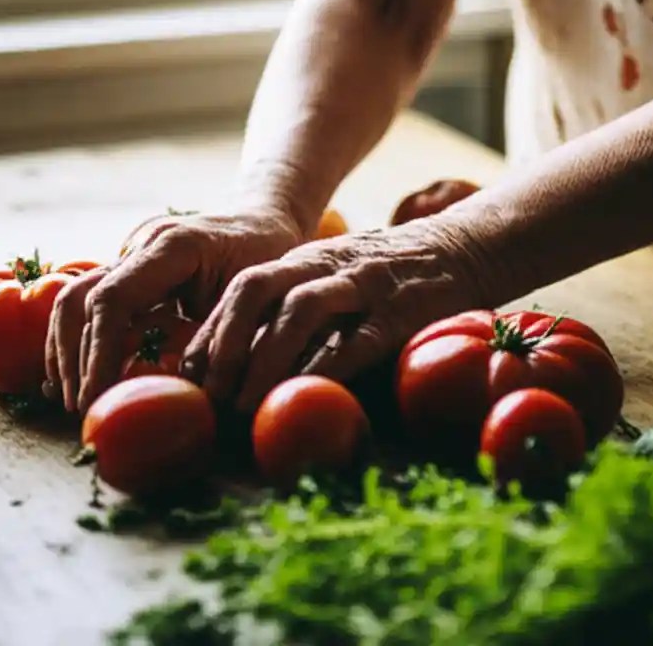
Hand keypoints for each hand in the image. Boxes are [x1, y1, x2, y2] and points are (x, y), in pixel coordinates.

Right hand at [44, 208, 302, 411]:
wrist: (265, 221)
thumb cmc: (269, 260)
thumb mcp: (255, 300)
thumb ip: (220, 339)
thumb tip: (187, 394)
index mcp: (173, 246)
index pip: (113, 300)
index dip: (98, 354)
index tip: (94, 397)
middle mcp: (142, 244)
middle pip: (81, 299)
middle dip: (74, 358)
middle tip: (78, 407)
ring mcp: (130, 252)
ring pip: (74, 297)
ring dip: (65, 348)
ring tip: (67, 397)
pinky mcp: (128, 268)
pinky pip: (88, 300)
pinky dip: (77, 338)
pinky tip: (73, 375)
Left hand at [182, 219, 497, 411]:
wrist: (465, 248)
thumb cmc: (392, 276)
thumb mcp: (338, 277)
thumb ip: (299, 307)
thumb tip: (246, 364)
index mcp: (304, 260)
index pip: (243, 288)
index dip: (211, 331)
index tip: (188, 374)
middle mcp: (325, 266)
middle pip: (254, 290)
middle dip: (224, 342)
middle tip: (208, 393)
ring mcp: (363, 285)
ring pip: (298, 311)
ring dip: (264, 359)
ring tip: (244, 404)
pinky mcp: (399, 312)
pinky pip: (355, 341)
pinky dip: (325, 368)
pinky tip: (304, 395)